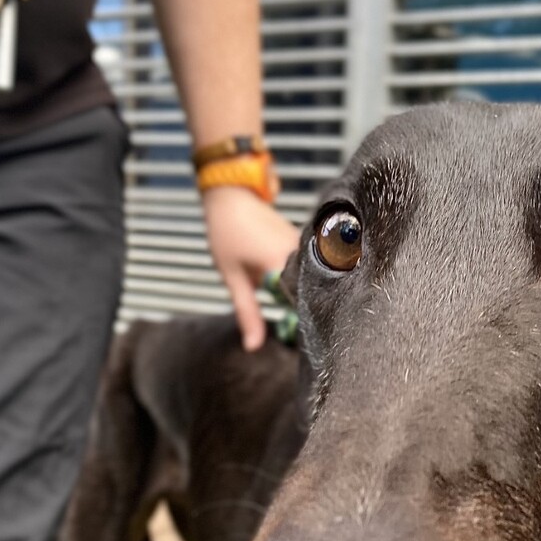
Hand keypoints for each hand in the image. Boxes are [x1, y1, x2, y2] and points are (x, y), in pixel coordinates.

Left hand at [201, 186, 299, 350]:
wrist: (233, 193)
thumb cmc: (227, 233)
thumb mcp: (233, 278)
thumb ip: (247, 313)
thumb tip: (253, 347)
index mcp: (283, 263)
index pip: (302, 305)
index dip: (300, 325)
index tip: (297, 342)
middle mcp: (302, 254)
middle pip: (312, 294)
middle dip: (305, 313)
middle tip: (299, 333)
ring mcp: (306, 246)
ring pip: (313, 281)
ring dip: (304, 297)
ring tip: (298, 314)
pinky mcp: (305, 243)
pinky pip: (311, 269)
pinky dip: (303, 282)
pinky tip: (296, 292)